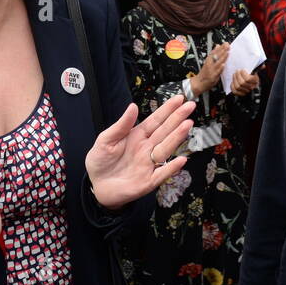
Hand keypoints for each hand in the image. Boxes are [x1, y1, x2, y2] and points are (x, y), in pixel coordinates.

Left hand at [86, 93, 195, 210]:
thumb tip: (133, 106)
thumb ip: (121, 125)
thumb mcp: (106, 139)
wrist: (94, 185)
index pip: (156, 120)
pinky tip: (182, 160)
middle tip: (191, 106)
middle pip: (165, 131)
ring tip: (187, 124)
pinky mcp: (148, 181)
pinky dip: (171, 168)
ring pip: (166, 149)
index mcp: (137, 136)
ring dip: (177, 137)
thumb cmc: (100, 161)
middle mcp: (147, 148)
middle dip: (178, 118)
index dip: (168, 109)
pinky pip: (162, 174)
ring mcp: (149, 164)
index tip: (179, 99)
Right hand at [192, 43, 230, 96]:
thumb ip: (213, 54)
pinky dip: (220, 68)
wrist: (198, 83)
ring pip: (218, 62)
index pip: (215, 52)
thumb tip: (218, 46)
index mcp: (208, 60)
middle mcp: (209, 64)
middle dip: (222, 50)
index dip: (220, 47)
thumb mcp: (208, 61)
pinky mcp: (213, 76)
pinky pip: (217, 72)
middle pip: (216, 56)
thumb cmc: (204, 73)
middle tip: (227, 45)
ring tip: (227, 52)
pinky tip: (223, 65)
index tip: (225, 43)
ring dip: (223, 57)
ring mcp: (211, 70)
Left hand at [229, 68, 257, 96]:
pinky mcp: (241, 93)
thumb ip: (258, 67)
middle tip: (237, 71)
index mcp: (255, 81)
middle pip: (242, 83)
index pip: (248, 79)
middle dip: (237, 76)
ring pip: (238, 87)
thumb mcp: (256, 70)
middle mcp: (252, 87)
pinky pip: (235, 91)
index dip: (243, 74)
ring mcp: (246, 91)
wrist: (249, 80)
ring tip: (234, 75)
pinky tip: (233, 81)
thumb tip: (263, 66)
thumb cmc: (252, 74)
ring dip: (234, 80)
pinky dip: (232, 86)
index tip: (242, 70)